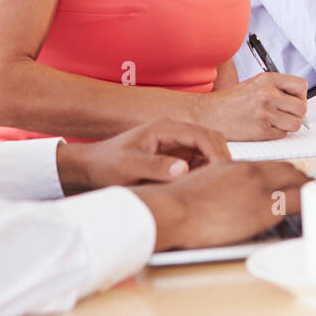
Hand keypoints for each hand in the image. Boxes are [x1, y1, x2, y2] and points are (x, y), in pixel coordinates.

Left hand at [56, 117, 229, 192]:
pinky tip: (199, 187)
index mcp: (165, 128)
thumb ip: (155, 166)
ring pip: (207, 150)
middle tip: (223, 183)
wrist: (91, 168)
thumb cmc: (106, 165)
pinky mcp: (174, 155)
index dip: (216, 153)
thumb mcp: (128, 166)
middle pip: (211, 139)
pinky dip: (205, 171)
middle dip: (220, 158)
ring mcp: (175, 143)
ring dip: (214, 165)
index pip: (202, 135)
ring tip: (212, 187)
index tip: (222, 173)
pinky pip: (199, 160)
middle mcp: (173, 132)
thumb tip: (183, 169)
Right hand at [132, 160, 309, 250]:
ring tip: (315, 200)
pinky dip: (309, 204)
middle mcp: (251, 172)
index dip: (284, 174)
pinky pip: (298, 201)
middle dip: (300, 180)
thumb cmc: (178, 202)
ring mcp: (260, 189)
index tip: (290, 181)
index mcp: (236, 166)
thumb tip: (223, 194)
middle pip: (288, 170)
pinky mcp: (264, 208)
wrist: (173, 209)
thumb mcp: (202, 182)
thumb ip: (219, 184)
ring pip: (297, 182)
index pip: (270, 165)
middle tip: (307, 190)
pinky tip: (314, 211)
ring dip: (307, 190)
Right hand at [196, 72, 306, 139]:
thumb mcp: (253, 84)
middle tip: (284, 115)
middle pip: (302, 108)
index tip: (292, 101)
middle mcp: (268, 94)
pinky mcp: (261, 130)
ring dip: (287, 125)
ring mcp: (265, 112)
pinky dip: (276, 134)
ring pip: (295, 124)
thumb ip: (275, 88)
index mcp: (267, 79)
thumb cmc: (229, 101)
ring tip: (273, 122)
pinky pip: (282, 135)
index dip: (300, 96)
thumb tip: (298, 100)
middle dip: (296, 114)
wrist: (207, 114)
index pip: (301, 86)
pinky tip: (263, 128)